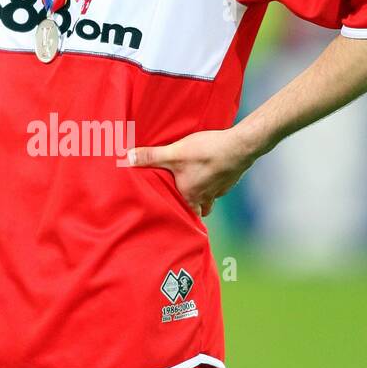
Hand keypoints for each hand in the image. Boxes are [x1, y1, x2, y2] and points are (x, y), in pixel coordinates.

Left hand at [127, 128, 256, 217]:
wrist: (240, 147)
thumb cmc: (205, 152)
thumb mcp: (173, 153)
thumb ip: (151, 157)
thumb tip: (126, 159)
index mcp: (191, 195)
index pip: (185, 216)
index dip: (179, 219)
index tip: (173, 221)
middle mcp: (206, 197)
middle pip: (199, 209)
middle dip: (192, 208)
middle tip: (182, 204)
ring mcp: (221, 188)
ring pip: (210, 197)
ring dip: (204, 194)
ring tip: (196, 186)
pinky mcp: (231, 178)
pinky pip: (221, 185)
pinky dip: (215, 181)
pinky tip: (211, 170)